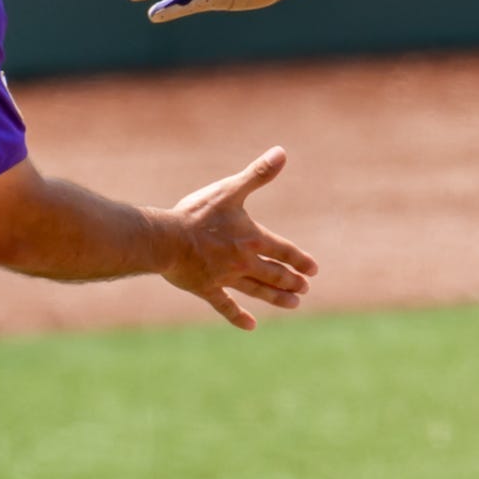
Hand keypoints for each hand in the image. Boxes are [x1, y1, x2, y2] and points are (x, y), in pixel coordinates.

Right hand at [162, 146, 318, 328]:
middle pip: (275, 274)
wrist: (166, 239)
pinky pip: (226, 305)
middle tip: (305, 289)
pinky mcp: (207, 289)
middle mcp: (244, 262)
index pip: (284, 251)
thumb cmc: (197, 213)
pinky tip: (250, 325)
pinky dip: (238, 316)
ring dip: (277, 298)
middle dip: (291, 282)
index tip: (313, 269)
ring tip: (294, 304)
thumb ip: (257, 174)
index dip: (300, 260)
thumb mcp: (230, 190)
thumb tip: (282, 153)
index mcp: (252, 238)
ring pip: (258, 291)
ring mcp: (226, 278)